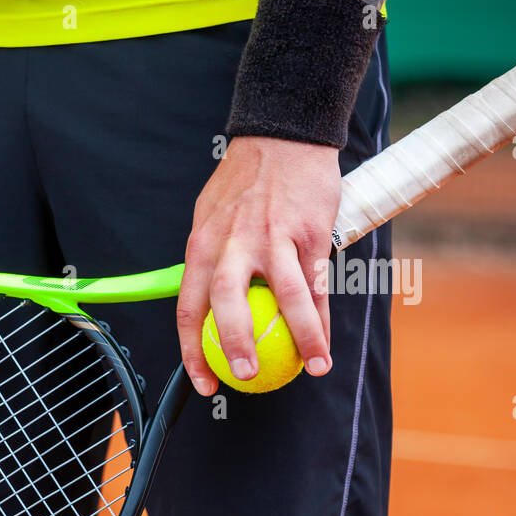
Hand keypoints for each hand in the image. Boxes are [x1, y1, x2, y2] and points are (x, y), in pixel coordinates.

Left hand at [177, 136, 339, 395]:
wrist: (283, 133)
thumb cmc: (245, 182)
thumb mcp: (209, 217)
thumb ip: (207, 261)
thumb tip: (202, 307)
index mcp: (202, 245)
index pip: (189, 307)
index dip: (192, 351)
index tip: (203, 382)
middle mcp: (233, 243)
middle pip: (228, 302)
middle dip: (235, 345)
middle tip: (245, 377)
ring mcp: (274, 237)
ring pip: (285, 296)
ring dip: (301, 337)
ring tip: (311, 367)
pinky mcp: (311, 232)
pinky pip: (317, 282)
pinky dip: (322, 315)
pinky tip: (326, 340)